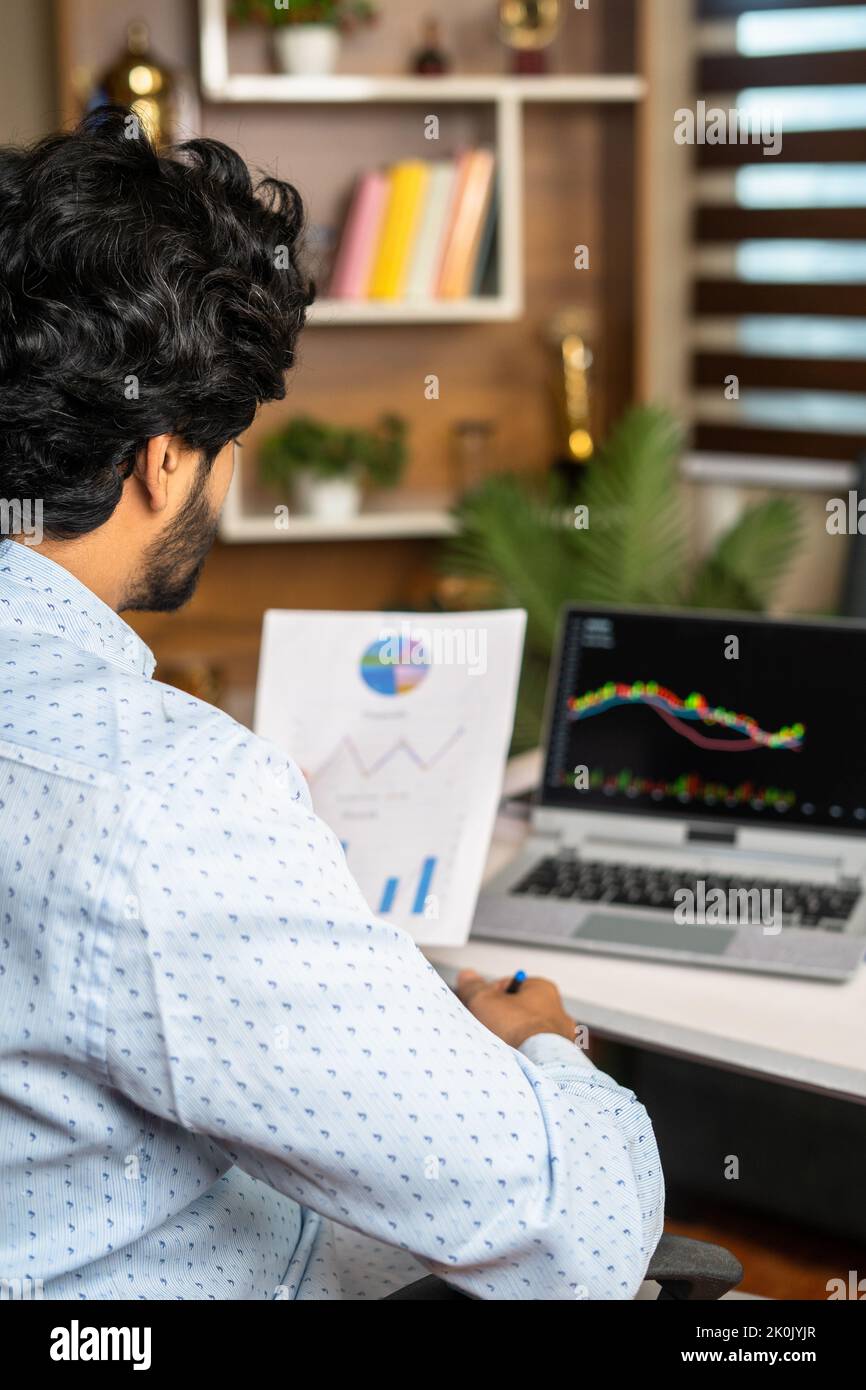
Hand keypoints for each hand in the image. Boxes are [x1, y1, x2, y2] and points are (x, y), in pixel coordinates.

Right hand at [455, 969, 576, 1049]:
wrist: (536, 1064)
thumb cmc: (518, 1028)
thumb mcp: (485, 999)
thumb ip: (474, 986)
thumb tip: (468, 976)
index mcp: (543, 989)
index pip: (510, 986)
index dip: (490, 994)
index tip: (479, 1003)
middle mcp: (556, 1011)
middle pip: (518, 1010)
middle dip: (500, 1017)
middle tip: (484, 1025)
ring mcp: (559, 1037)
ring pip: (526, 1032)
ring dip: (510, 1036)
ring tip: (494, 1044)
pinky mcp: (557, 1058)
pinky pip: (534, 1051)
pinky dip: (522, 1053)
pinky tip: (508, 1057)